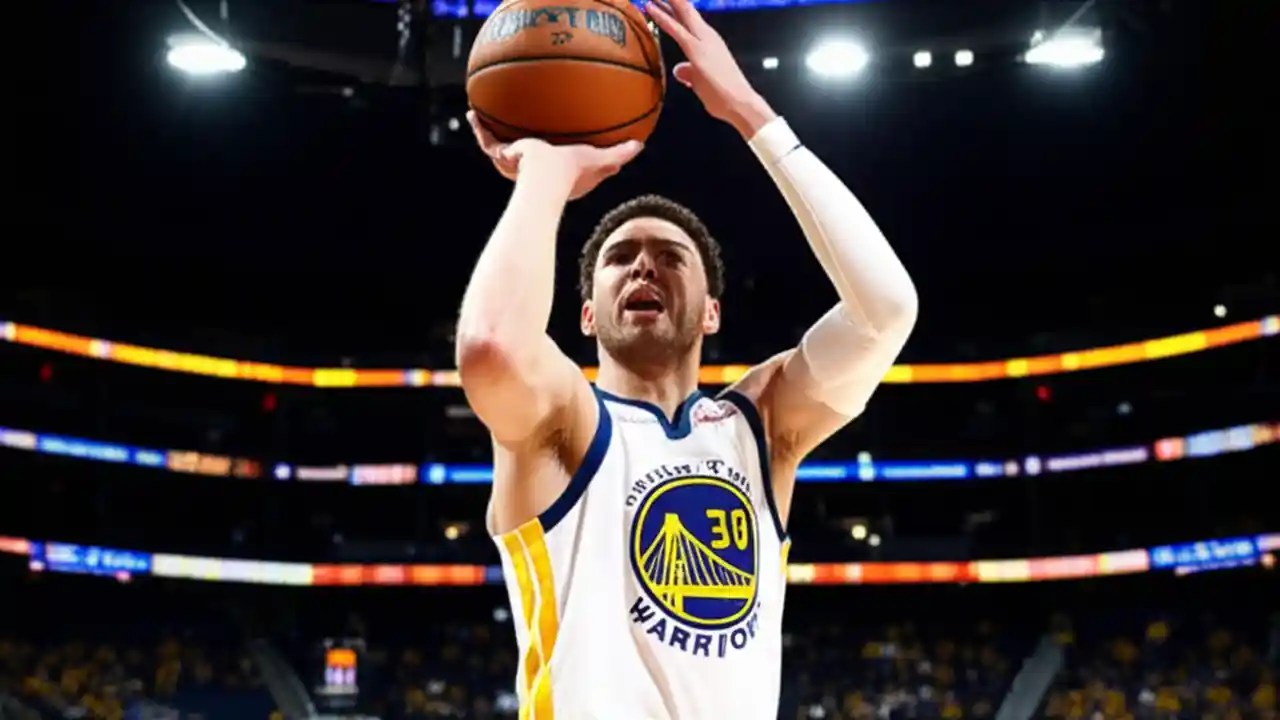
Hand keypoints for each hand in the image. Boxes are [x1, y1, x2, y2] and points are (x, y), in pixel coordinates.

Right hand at [467, 112, 641, 199]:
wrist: (544, 177)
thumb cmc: (571, 172)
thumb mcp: (599, 159)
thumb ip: (619, 154)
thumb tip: (640, 146)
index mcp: (555, 174)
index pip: (556, 163)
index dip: (560, 154)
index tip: (562, 142)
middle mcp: (532, 170)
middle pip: (526, 153)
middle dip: (523, 144)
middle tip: (522, 129)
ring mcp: (515, 165)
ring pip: (502, 148)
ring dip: (495, 134)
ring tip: (487, 118)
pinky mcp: (503, 156)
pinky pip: (487, 141)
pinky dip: (479, 128)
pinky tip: (472, 113)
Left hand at [644, 0, 776, 137]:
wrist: (739, 103)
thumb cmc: (723, 96)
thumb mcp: (700, 81)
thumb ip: (689, 72)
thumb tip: (678, 70)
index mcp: (709, 41)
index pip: (689, 18)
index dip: (675, 6)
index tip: (662, 0)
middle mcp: (708, 36)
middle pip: (686, 10)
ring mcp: (703, 40)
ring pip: (682, 11)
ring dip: (668, 0)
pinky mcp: (696, 49)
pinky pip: (675, 29)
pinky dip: (662, 17)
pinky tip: (650, 7)